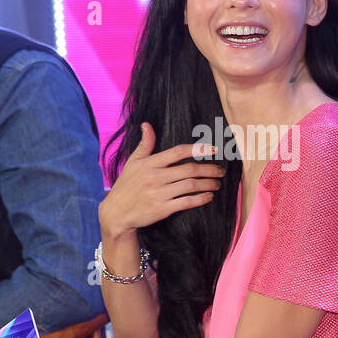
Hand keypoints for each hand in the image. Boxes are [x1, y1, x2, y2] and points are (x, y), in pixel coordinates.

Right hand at [99, 122, 224, 237]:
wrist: (117, 213)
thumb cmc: (126, 185)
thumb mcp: (132, 162)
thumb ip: (144, 144)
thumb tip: (147, 125)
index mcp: (149, 163)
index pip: (177, 152)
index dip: (197, 149)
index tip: (213, 149)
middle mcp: (155, 177)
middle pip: (189, 170)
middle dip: (209, 169)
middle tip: (221, 170)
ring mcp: (159, 193)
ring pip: (191, 186)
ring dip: (208, 184)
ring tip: (217, 183)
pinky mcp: (162, 209)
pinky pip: (186, 202)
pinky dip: (200, 199)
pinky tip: (208, 196)